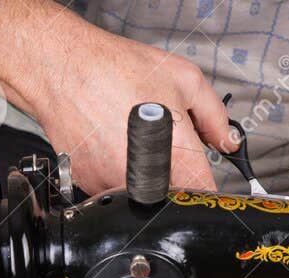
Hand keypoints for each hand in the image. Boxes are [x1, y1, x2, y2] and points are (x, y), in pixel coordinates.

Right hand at [25, 23, 235, 192]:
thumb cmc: (115, 70)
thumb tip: (227, 141)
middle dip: (174, 174)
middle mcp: (143, 179)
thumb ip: (215, 116)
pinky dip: (118, 170)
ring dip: (143, 173)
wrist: (62, 70)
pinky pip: (115, 187)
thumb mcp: (184, 79)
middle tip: (162, 140)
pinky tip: (111, 142)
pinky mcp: (91, 186)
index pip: (204, 195)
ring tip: (131, 137)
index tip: (201, 175)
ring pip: (143, 194)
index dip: (206, 185)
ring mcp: (114, 185)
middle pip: (172, 196)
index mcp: (175, 156)